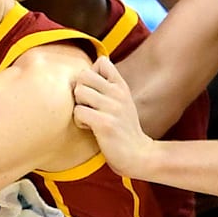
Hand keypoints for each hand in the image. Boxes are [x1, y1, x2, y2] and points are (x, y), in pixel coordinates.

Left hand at [72, 56, 156, 177]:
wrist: (139, 154)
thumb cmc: (123, 129)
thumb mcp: (121, 102)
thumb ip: (107, 87)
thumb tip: (82, 75)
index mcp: (121, 86)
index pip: (102, 61)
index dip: (90, 74)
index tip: (93, 91)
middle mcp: (118, 93)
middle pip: (83, 75)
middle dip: (79, 91)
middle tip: (87, 106)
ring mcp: (112, 108)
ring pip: (79, 91)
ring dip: (78, 106)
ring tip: (88, 117)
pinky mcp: (105, 124)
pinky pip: (78, 112)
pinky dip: (79, 121)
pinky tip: (90, 128)